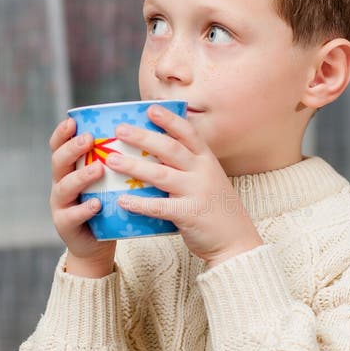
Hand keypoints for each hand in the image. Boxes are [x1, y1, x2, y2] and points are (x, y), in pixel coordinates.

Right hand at [49, 118, 115, 275]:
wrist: (97, 243)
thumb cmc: (107, 205)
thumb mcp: (106, 180)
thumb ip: (112, 160)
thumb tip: (139, 132)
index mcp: (69, 169)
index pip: (59, 146)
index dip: (62, 133)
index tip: (73, 120)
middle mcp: (61, 184)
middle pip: (59, 162)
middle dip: (72, 149)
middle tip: (88, 139)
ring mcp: (61, 205)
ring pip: (65, 187)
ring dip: (81, 176)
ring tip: (98, 169)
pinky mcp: (66, 226)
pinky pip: (72, 216)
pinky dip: (85, 209)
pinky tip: (97, 204)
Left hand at [105, 104, 262, 267]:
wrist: (237, 241)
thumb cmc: (216, 209)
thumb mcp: (209, 180)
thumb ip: (188, 167)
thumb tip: (155, 154)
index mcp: (207, 160)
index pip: (188, 133)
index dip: (169, 119)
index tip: (150, 109)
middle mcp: (203, 172)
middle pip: (169, 148)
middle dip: (142, 137)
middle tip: (119, 131)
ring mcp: (197, 192)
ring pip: (161, 174)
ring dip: (134, 166)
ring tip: (113, 161)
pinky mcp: (190, 214)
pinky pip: (160, 207)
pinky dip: (140, 204)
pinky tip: (122, 200)